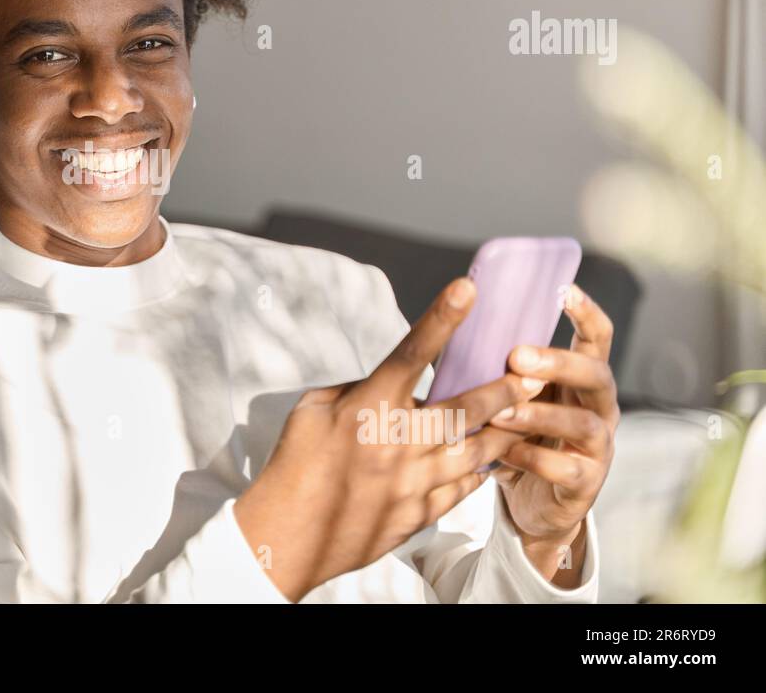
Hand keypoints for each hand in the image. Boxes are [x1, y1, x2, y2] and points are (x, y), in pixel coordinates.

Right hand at [233, 277, 543, 601]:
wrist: (288, 536)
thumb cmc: (294, 466)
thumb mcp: (314, 411)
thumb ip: (357, 390)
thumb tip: (386, 383)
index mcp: (368, 408)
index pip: (411, 352)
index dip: (442, 317)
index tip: (468, 288)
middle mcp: (398, 441)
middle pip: (466, 407)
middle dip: (506, 387)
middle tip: (536, 370)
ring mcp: (413, 481)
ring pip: (477, 450)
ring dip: (507, 429)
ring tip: (533, 413)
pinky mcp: (419, 512)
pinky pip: (463, 487)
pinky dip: (481, 469)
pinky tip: (494, 457)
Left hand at [488, 283, 619, 584]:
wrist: (533, 502)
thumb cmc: (520, 434)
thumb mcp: (514, 397)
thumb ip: (503, 370)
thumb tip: (458, 324)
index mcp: (581, 380)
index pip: (597, 339)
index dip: (586, 313)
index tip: (563, 289)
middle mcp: (599, 408)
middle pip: (597, 375)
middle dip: (559, 364)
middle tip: (518, 357)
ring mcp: (598, 446)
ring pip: (583, 423)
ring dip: (541, 414)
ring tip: (502, 412)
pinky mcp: (586, 483)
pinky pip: (566, 468)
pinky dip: (534, 459)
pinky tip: (505, 454)